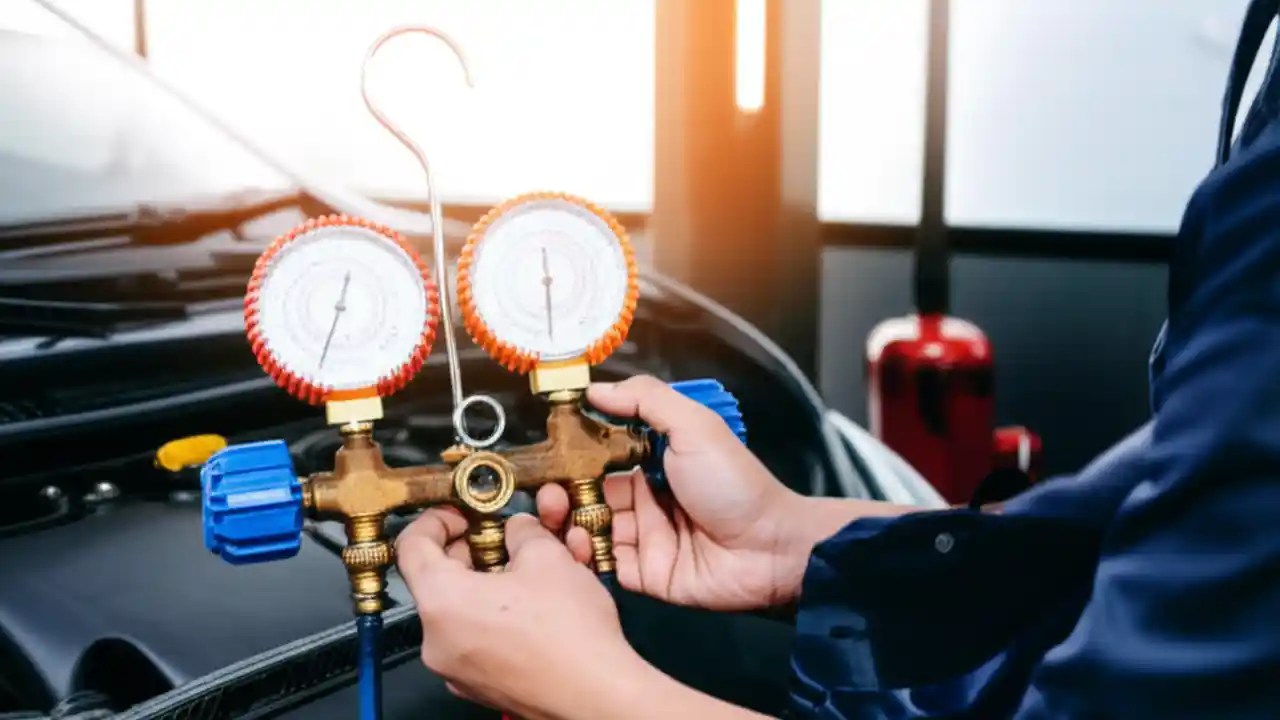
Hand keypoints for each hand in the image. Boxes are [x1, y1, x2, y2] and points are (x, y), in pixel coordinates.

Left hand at [397, 510, 643, 717]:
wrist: (596, 694)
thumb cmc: (569, 631)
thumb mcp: (547, 556)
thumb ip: (522, 532)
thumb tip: (517, 530)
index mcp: (442, 601)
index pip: (412, 546)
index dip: (436, 520)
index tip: (460, 515)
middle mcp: (437, 640)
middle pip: (439, 580)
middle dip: (473, 553)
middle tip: (504, 540)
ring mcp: (456, 669)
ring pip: (464, 610)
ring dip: (491, 584)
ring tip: (532, 571)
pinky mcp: (480, 687)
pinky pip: (478, 639)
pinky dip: (499, 617)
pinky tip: (535, 607)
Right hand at [538, 375, 815, 610]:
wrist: (770, 547)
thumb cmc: (736, 483)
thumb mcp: (694, 426)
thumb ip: (646, 400)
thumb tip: (595, 389)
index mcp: (655, 461)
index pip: (602, 454)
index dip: (574, 452)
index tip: (548, 448)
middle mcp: (646, 499)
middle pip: (589, 493)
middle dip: (562, 490)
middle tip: (545, 490)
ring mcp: (645, 538)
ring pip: (590, 528)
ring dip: (567, 521)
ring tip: (557, 514)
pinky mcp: (645, 575)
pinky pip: (604, 564)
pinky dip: (585, 554)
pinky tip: (580, 541)